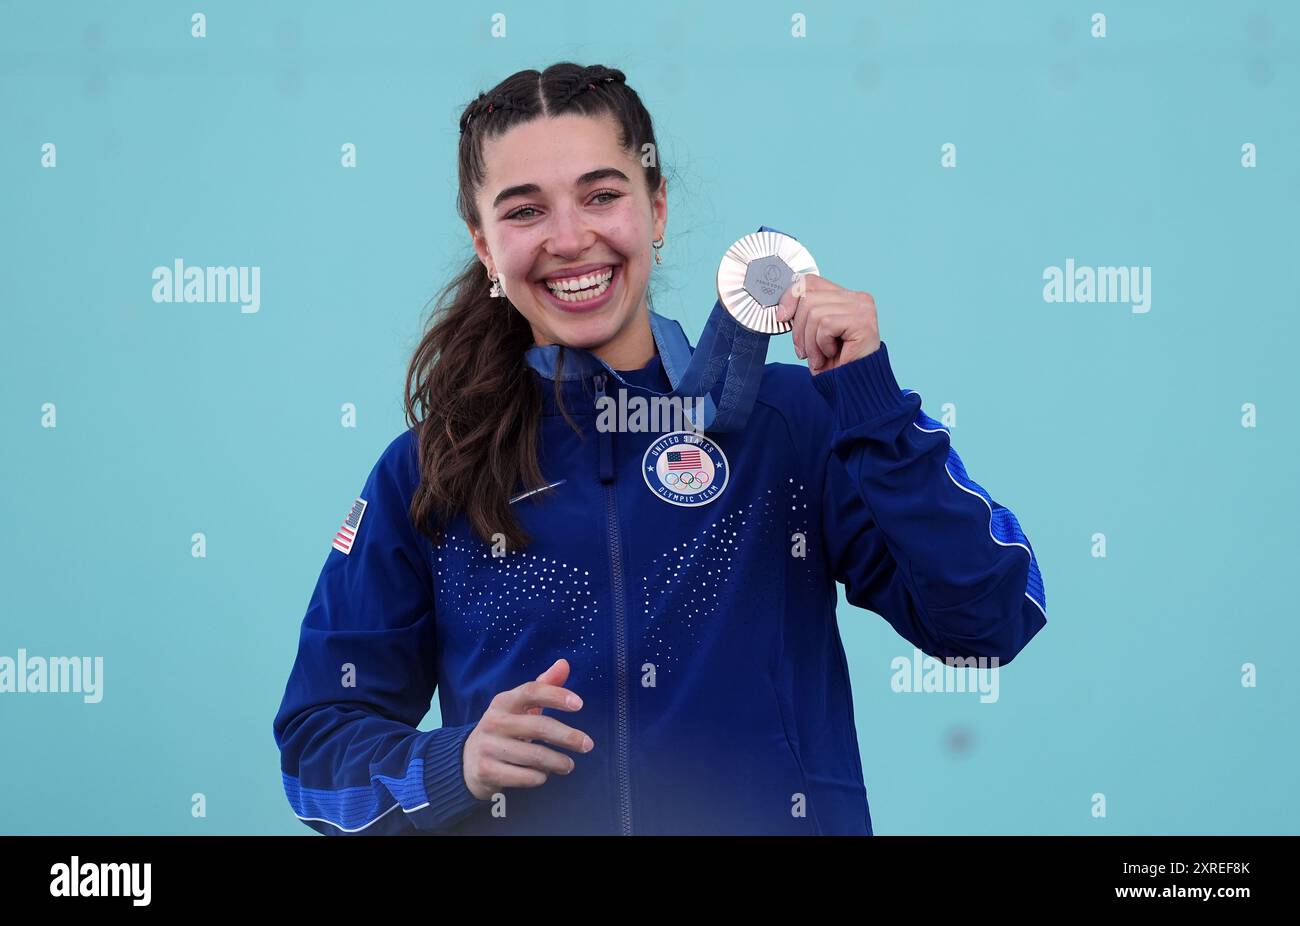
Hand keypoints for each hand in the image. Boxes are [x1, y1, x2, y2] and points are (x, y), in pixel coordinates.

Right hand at [462, 658, 594, 800]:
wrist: (468, 761)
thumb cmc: (504, 729)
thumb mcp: (520, 707)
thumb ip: (544, 685)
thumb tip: (564, 663)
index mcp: (503, 702)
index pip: (531, 691)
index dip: (556, 695)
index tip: (579, 705)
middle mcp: (494, 721)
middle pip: (539, 726)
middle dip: (568, 737)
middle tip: (587, 745)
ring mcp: (488, 746)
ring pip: (535, 756)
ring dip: (557, 762)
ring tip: (568, 765)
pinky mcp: (487, 771)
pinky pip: (524, 777)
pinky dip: (539, 777)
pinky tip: (543, 775)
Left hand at [774, 273, 880, 374]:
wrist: (851, 387)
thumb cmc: (833, 363)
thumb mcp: (812, 333)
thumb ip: (803, 313)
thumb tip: (782, 309)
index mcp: (845, 296)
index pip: (810, 281)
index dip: (791, 297)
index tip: (782, 318)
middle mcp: (858, 298)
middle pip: (809, 297)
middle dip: (799, 329)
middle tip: (805, 351)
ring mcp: (863, 309)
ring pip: (815, 313)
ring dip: (810, 341)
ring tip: (819, 356)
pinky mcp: (863, 322)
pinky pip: (826, 325)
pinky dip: (822, 344)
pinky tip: (832, 354)